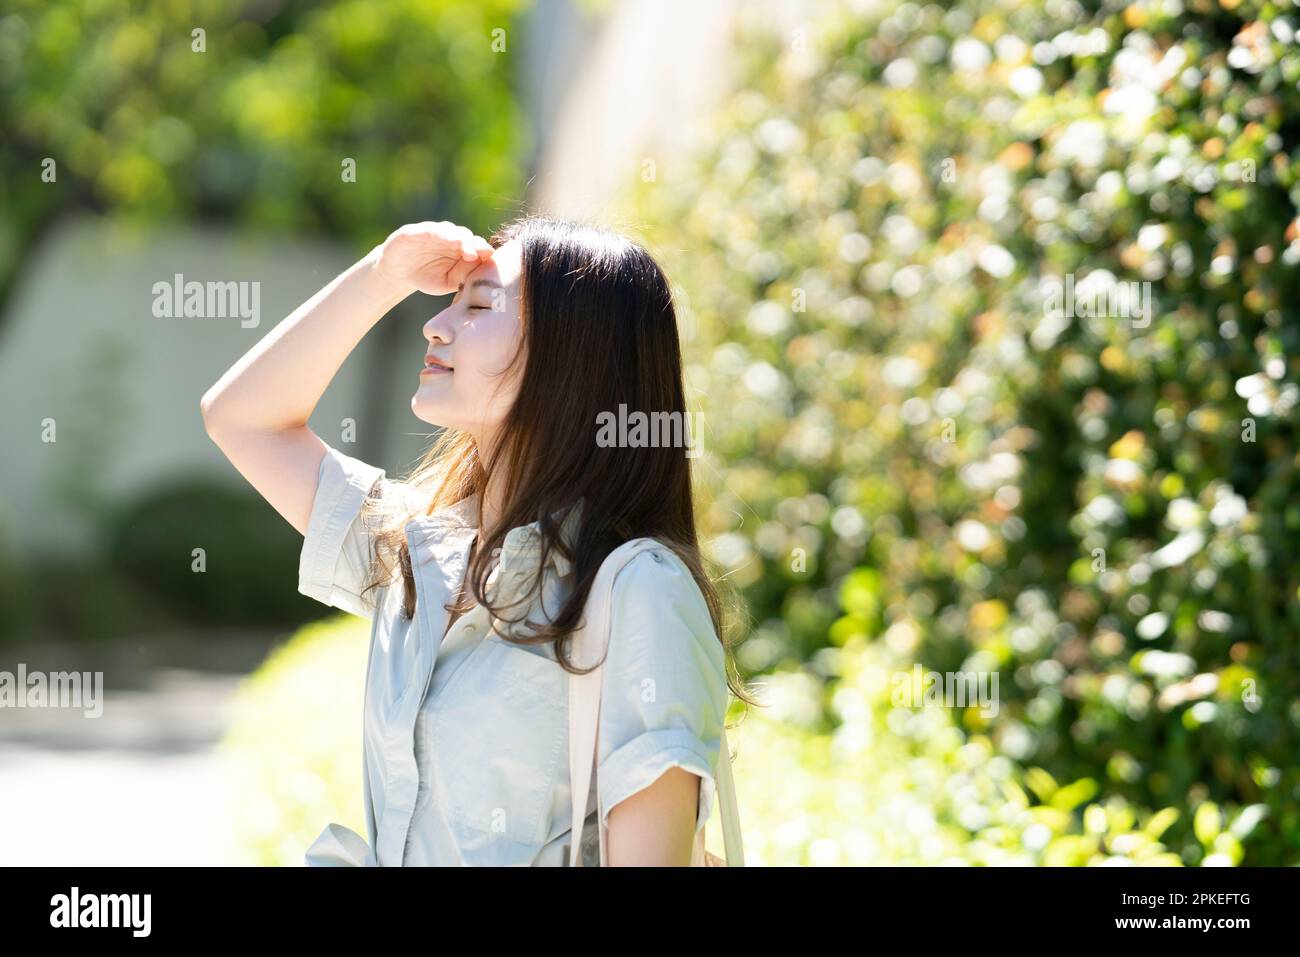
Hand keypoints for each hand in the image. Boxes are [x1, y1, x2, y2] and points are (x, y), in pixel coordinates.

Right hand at [368, 221, 494, 295]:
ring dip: (456, 237)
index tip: (489, 255)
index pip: (475, 245)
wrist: (398, 275)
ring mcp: (430, 233)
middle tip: (477, 253)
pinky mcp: (412, 232)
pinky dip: (433, 233)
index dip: (482, 248)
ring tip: (462, 246)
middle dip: (472, 243)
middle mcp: (447, 238)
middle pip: (464, 235)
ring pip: (447, 230)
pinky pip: (424, 230)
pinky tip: (440, 238)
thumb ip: (464, 276)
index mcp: (459, 249)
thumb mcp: (449, 282)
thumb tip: (482, 269)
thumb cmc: (427, 277)